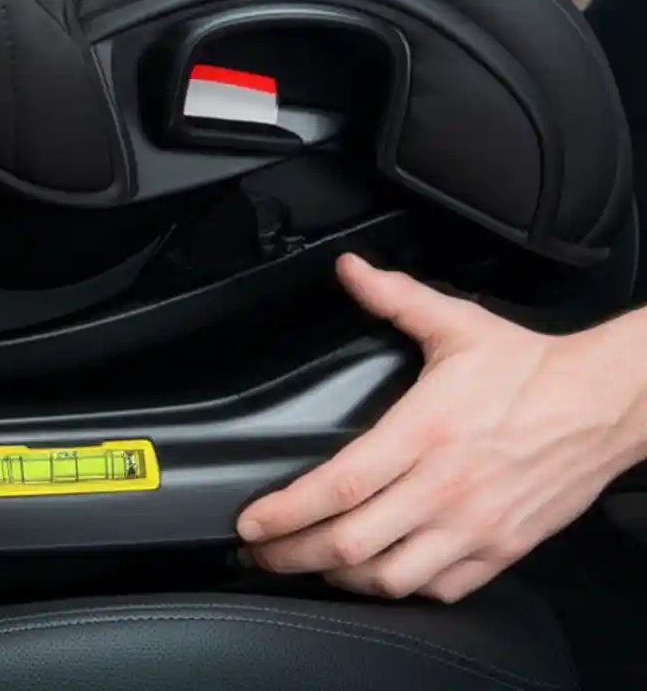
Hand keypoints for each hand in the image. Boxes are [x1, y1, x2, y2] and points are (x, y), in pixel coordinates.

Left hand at [236, 254, 646, 602]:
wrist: (608, 402)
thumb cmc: (530, 368)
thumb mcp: (456, 324)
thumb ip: (394, 297)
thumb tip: (349, 269)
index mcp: (422, 433)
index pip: (336, 486)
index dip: (284, 513)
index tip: (250, 523)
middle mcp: (444, 487)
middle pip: (349, 543)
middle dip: (291, 555)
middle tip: (259, 554)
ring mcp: (474, 526)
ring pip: (389, 577)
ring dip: (338, 578)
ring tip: (308, 566)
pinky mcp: (501, 549)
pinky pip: (439, 588)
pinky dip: (398, 590)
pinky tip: (376, 575)